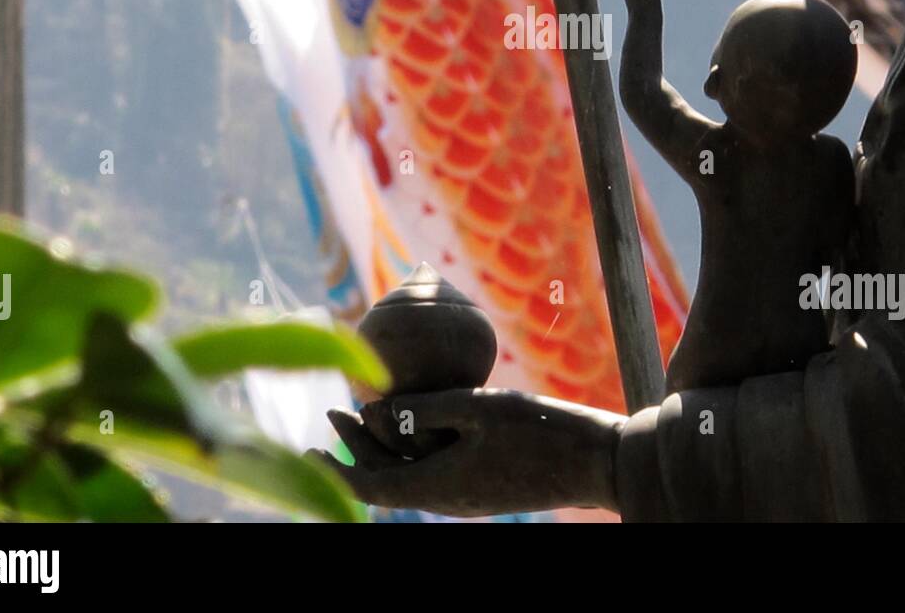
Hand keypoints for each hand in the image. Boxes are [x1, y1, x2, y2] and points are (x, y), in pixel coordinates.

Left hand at [312, 388, 625, 517]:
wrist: (596, 461)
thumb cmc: (540, 430)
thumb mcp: (479, 407)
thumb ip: (426, 408)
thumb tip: (380, 408)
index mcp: (438, 486)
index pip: (370, 486)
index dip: (336, 468)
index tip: (308, 450)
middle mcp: (447, 499)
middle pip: (388, 478)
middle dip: (358, 445)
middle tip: (335, 409)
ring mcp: (468, 495)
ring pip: (411, 474)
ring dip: (386, 445)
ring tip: (371, 408)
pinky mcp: (485, 486)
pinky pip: (437, 470)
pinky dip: (416, 447)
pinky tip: (420, 418)